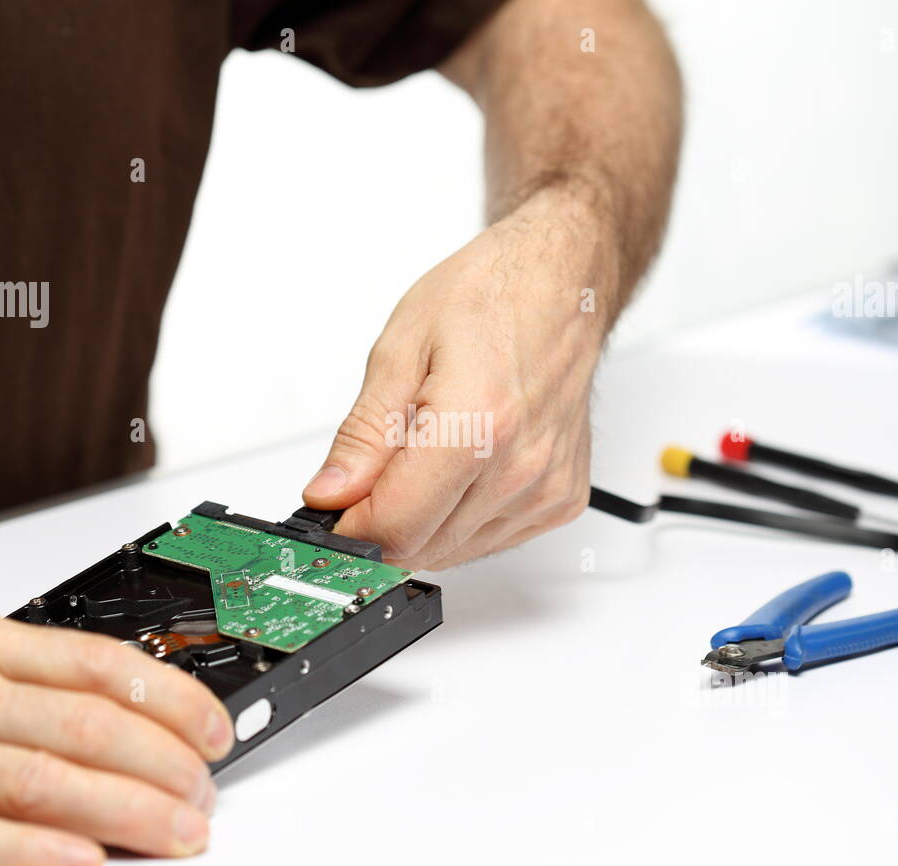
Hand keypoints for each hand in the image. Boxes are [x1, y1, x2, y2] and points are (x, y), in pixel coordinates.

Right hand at [0, 578, 232, 864]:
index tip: (213, 729)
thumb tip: (110, 695)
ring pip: (45, 779)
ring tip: (177, 831)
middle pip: (90, 727)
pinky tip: (84, 863)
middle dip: (164, 765)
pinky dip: (31, 851)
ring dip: (126, 810)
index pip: (104, 668)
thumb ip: (23, 665)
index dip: (175, 700)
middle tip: (205, 794)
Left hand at [303, 188, 610, 569]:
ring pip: (452, 551)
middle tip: (375, 466)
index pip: (394, 526)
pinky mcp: (561, 500)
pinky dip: (460, 516)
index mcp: (478, 424)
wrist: (565, 282)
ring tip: (429, 449)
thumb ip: (362, 434)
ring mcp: (546, 488)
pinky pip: (490, 539)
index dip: (348, 524)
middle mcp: (521, 466)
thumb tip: (331, 494)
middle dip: (382, 518)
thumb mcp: (400, 348)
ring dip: (423, 519)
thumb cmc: (491, 297)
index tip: (331, 506)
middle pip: (421, 547)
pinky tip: (464, 464)